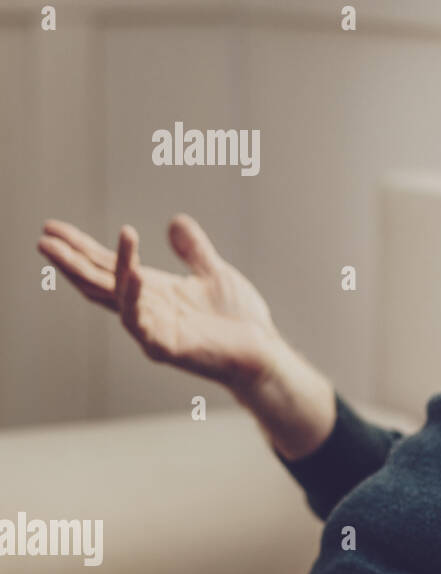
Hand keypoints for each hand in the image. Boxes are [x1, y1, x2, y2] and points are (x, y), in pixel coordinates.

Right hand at [37, 215, 282, 396]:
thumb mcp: (214, 273)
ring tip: (70, 244)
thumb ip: (193, 250)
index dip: (80, 247)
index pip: (107, 265)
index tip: (53, 228)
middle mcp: (146, 308)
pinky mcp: (167, 346)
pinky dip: (134, 298)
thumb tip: (175, 221)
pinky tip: (133, 273)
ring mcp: (153, 328)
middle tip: (43, 237)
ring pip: (114, 296)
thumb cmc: (238, 319)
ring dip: (94, 270)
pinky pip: (142, 322)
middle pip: (98, 280)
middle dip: (69, 260)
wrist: (263, 352)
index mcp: (153, 290)